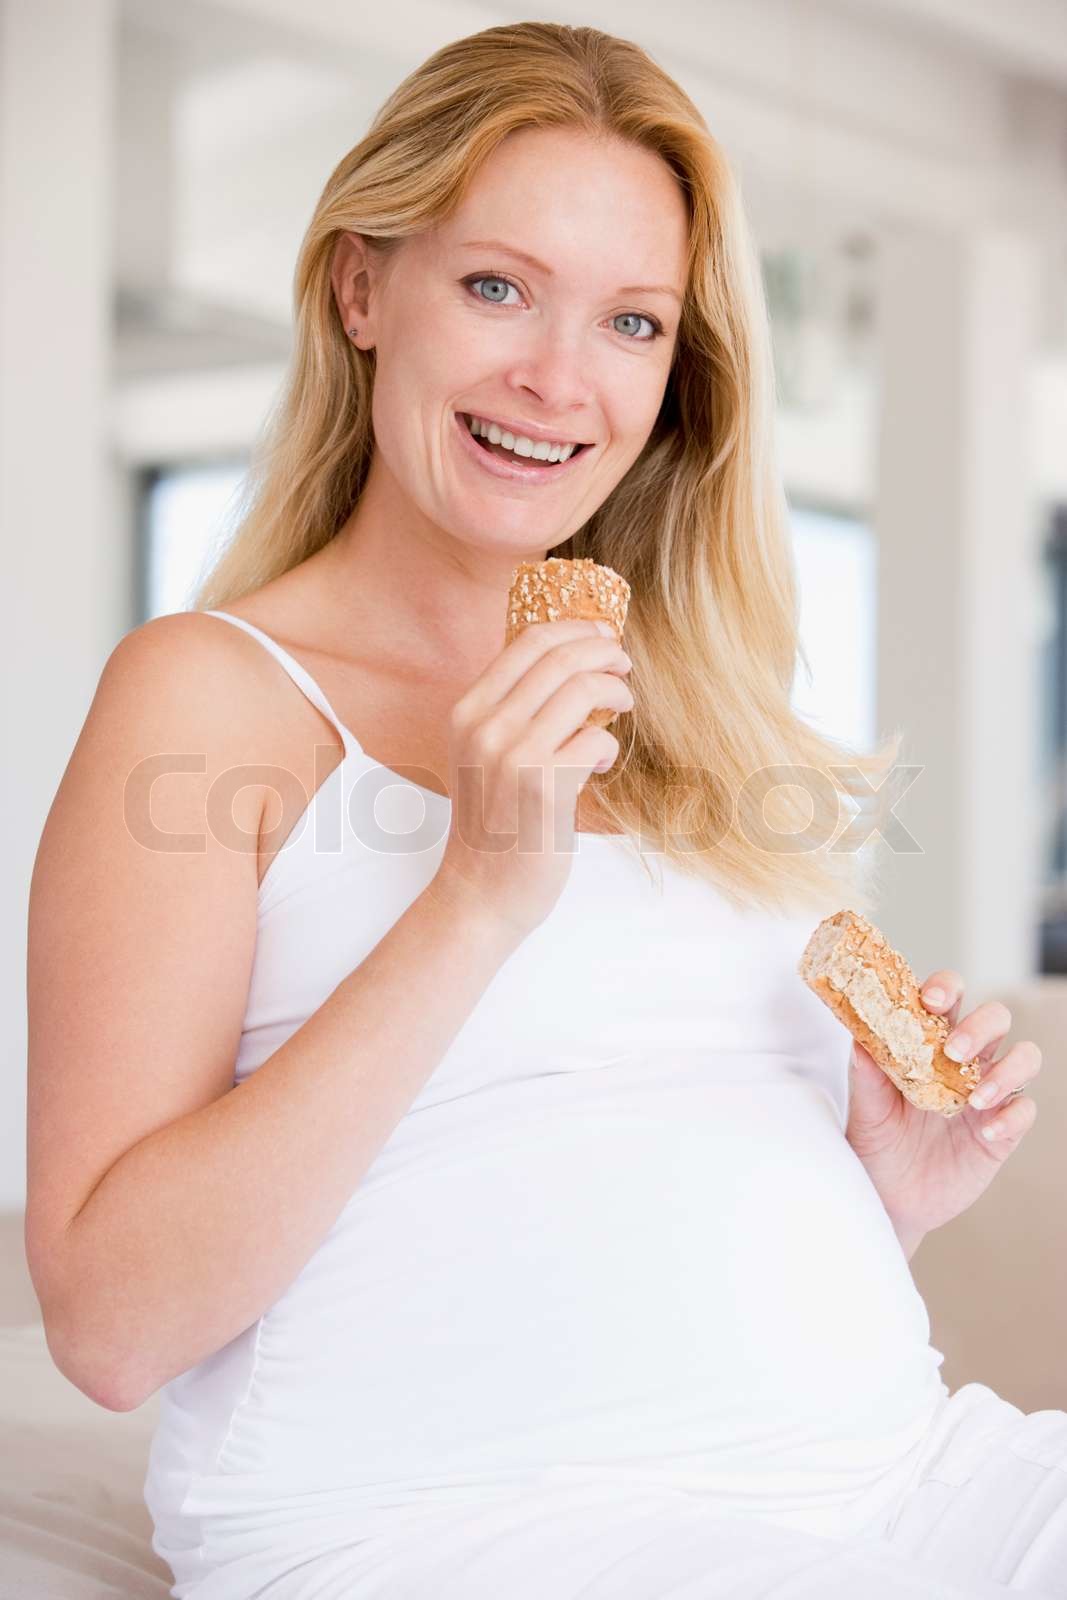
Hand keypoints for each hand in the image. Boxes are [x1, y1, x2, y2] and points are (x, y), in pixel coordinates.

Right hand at [432, 618, 632, 943]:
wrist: (480, 892)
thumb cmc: (493, 824)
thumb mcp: (481, 756)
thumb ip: (509, 711)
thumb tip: (568, 662)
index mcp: (467, 712)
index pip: (527, 643)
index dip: (574, 629)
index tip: (602, 634)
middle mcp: (485, 727)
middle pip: (560, 658)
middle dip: (604, 653)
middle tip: (624, 665)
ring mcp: (513, 756)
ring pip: (583, 690)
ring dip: (615, 691)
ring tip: (623, 705)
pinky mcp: (544, 787)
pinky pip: (596, 739)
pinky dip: (609, 745)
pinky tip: (601, 761)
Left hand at [845, 970, 1040, 1242]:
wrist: (887, 1198)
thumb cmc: (874, 1142)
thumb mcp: (864, 1108)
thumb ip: (866, 1074)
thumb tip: (859, 1037)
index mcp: (928, 1042)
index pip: (949, 996)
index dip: (946, 988)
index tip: (930, 1001)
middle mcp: (964, 1062)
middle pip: (995, 1018)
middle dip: (980, 1026)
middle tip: (953, 1051)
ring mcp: (987, 1094)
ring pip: (1024, 1057)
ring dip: (1007, 1069)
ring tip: (974, 1098)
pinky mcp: (1001, 1131)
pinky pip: (1024, 1111)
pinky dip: (1012, 1116)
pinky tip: (986, 1131)